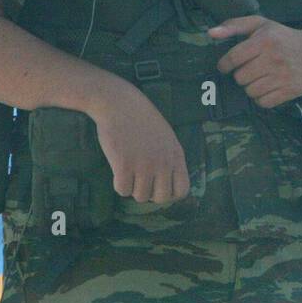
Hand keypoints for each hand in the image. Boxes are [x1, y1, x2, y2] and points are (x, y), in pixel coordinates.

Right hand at [87, 80, 189, 203]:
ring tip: (129, 170)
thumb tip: (169, 185)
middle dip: (150, 194)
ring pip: (140, 197)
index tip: (158, 187)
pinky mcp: (124, 165)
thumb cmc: (141, 119)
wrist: (120, 104)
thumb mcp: (166, 137)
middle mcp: (163, 162)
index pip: (182, 190)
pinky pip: (123, 191)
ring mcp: (144, 165)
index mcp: (176, 155)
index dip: (170, 193)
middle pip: (161, 198)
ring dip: (133, 188)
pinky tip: (119, 170)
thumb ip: (170, 158)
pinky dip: (119, 184)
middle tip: (141, 180)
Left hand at [208, 15, 301, 107]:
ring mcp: (283, 76)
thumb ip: (234, 26)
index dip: (224, 65)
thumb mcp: (260, 25)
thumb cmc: (282, 37)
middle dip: (242, 74)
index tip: (226, 66)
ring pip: (250, 91)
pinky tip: (269, 86)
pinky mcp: (291, 91)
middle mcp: (274, 58)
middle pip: (240, 78)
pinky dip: (262, 97)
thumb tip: (210, 33)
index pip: (233, 58)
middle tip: (251, 69)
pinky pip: (263, 102)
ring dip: (251, 86)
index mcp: (265, 40)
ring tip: (260, 77)